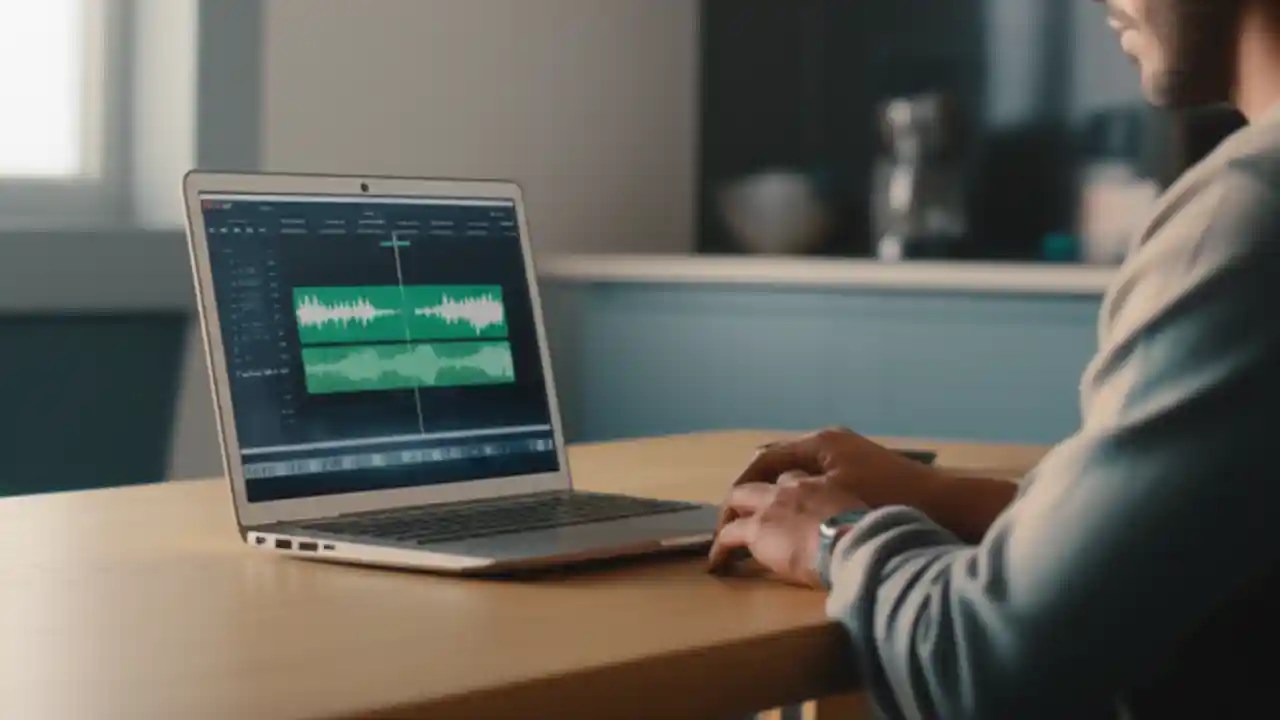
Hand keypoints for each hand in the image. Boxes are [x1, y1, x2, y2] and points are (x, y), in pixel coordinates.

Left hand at [707, 471, 867, 586]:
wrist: (856, 542)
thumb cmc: (870, 535)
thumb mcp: (866, 518)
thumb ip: (854, 520)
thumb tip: (859, 536)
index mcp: (825, 485)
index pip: (797, 478)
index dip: (788, 490)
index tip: (786, 505)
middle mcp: (794, 487)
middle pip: (763, 481)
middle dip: (751, 494)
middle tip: (744, 512)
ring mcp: (772, 505)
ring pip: (739, 498)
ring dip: (731, 514)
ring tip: (724, 533)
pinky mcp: (757, 528)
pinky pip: (728, 534)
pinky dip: (721, 547)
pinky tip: (717, 562)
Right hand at [720, 428, 943, 534]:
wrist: (945, 509)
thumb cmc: (887, 501)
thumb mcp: (830, 497)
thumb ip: (793, 497)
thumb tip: (760, 506)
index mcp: (821, 443)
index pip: (765, 460)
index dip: (741, 488)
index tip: (726, 517)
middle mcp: (831, 445)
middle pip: (778, 465)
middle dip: (754, 492)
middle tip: (735, 523)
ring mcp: (848, 460)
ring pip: (797, 478)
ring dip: (776, 499)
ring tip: (758, 528)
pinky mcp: (861, 479)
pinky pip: (816, 488)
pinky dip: (799, 504)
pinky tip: (797, 529)